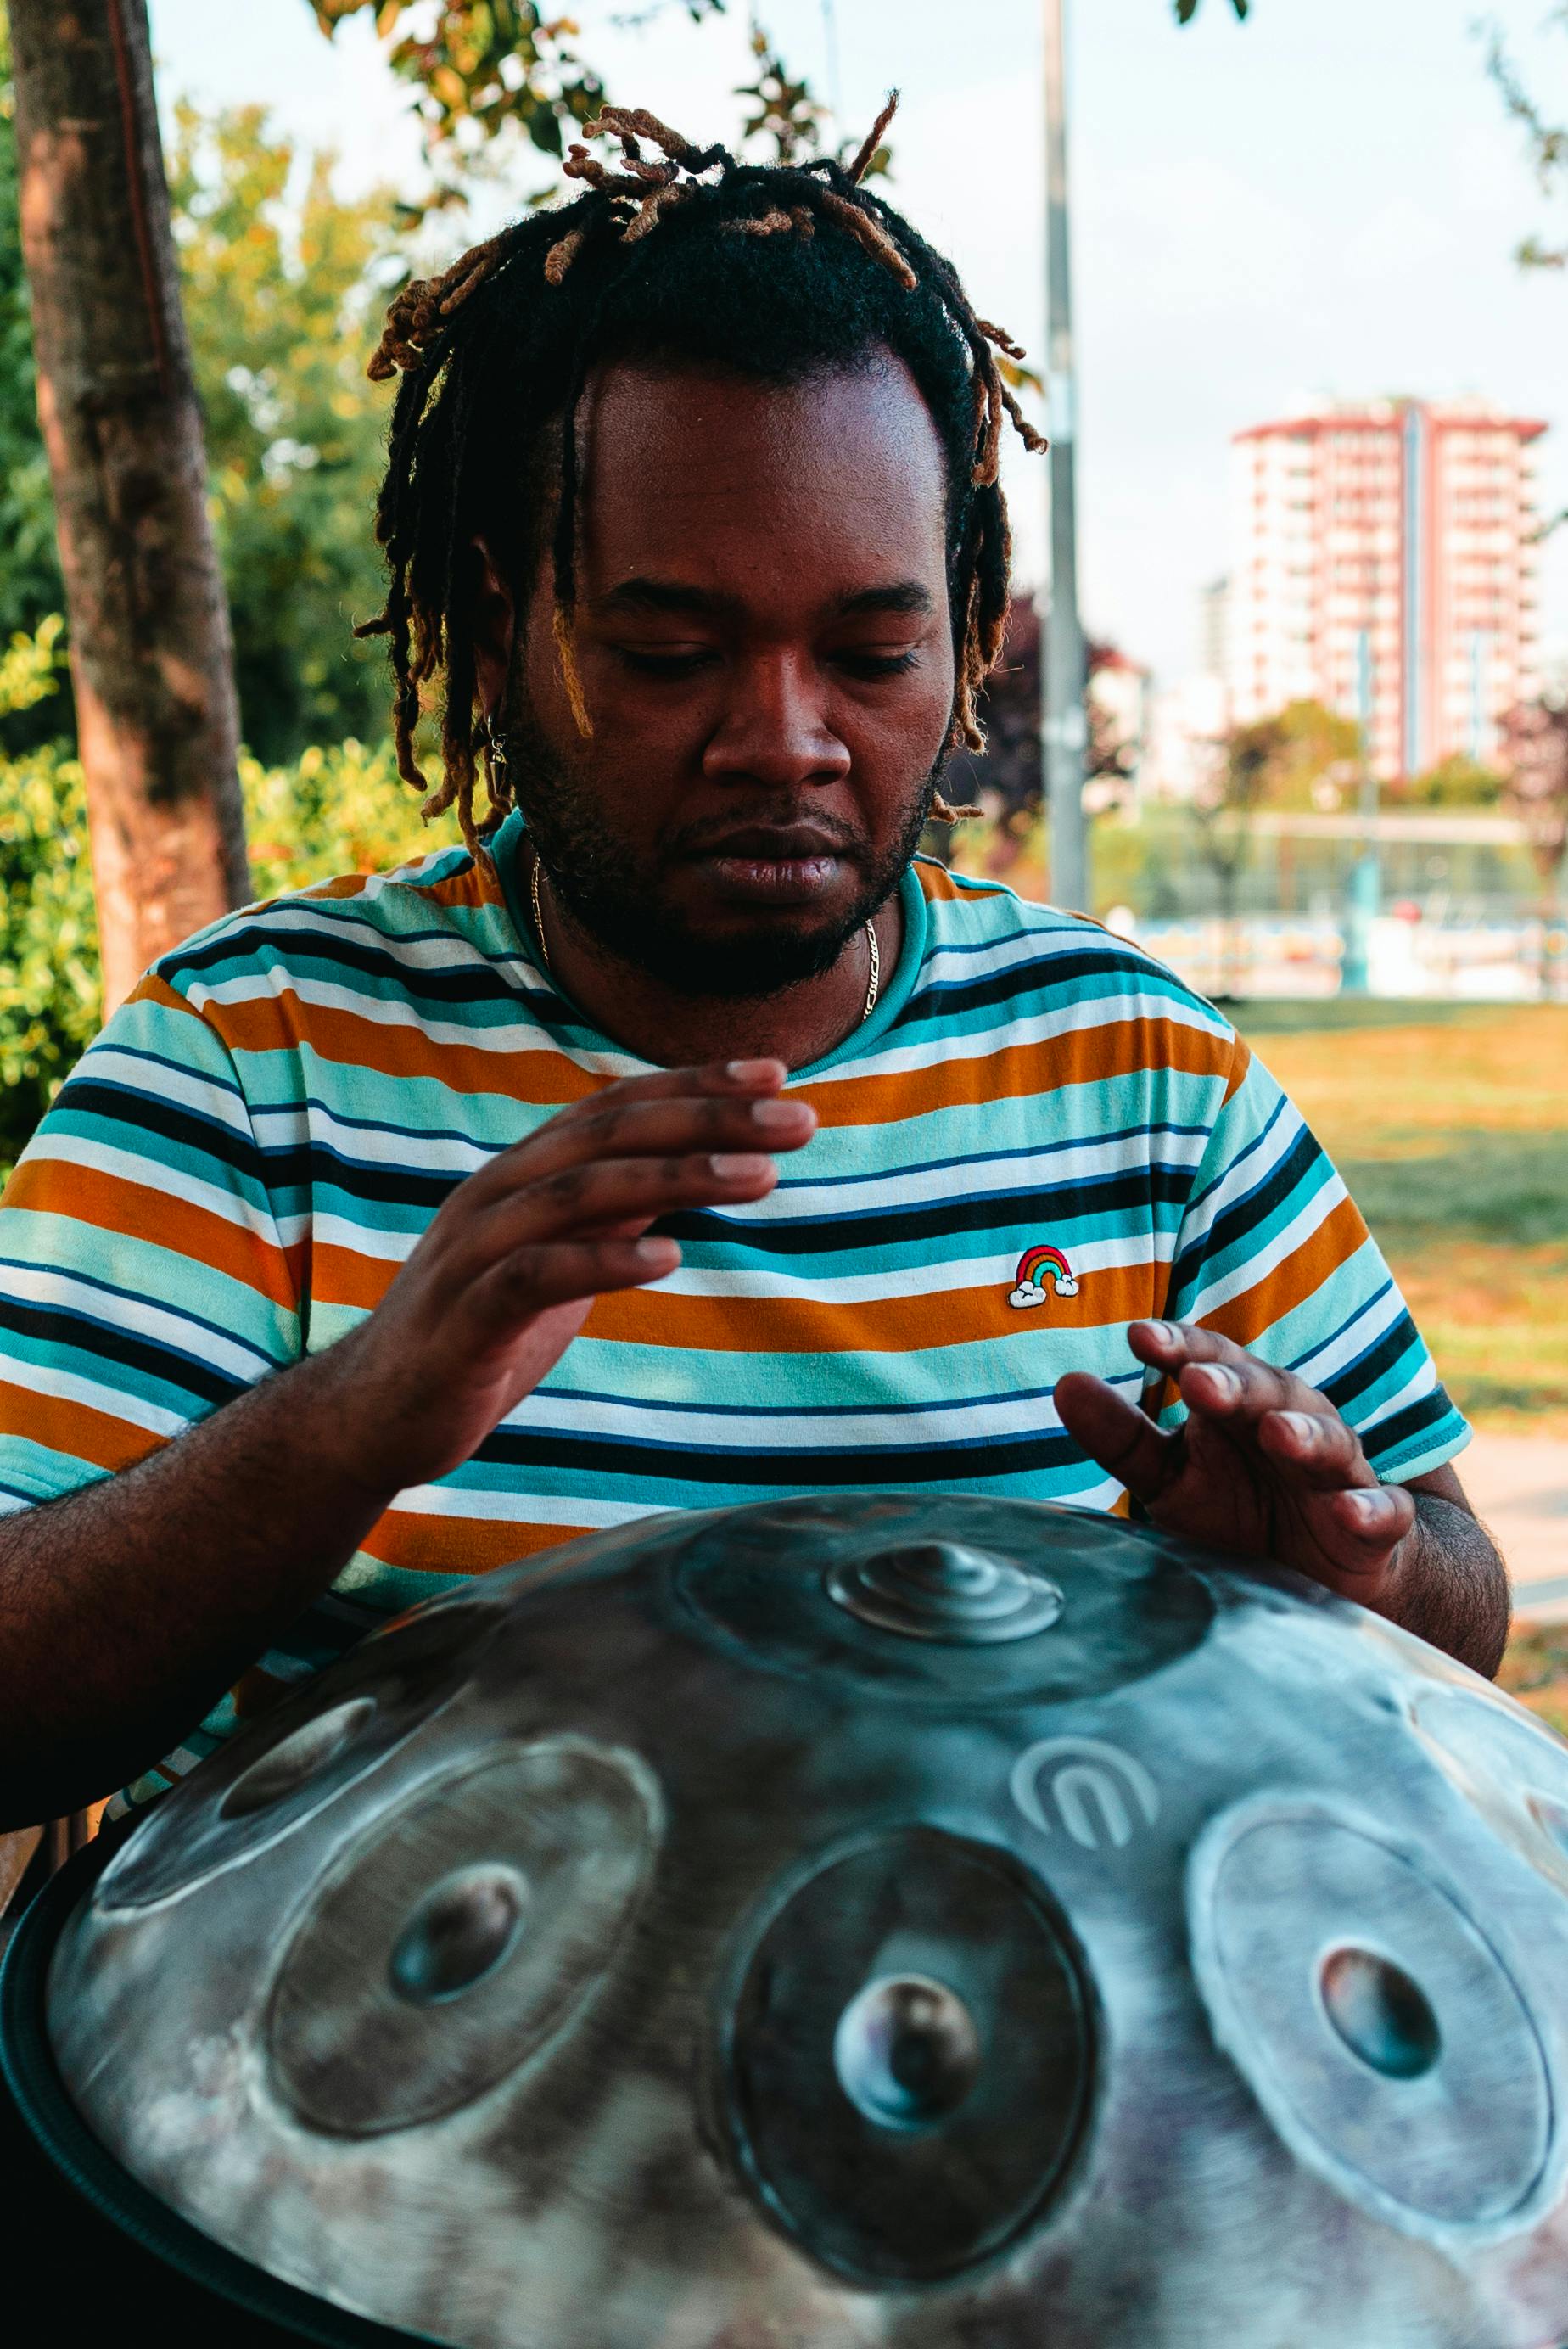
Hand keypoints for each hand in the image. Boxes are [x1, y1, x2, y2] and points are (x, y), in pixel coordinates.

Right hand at [315, 1058, 815, 1495]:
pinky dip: (602, 1260)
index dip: (694, 1084)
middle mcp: (496, 1196)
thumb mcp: (561, 1258)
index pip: (615, 1107)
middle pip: (608, 1135)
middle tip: (795, 1117)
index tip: (776, 1074)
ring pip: (579, 1192)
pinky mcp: (462, 1320)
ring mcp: (473, 1254)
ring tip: (760, 1177)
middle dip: (708, 1119)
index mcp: (521, 1176)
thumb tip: (698, 1167)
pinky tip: (667, 1256)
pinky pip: (535, 1276)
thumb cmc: (480, 1334)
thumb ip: (614, 1210)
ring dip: (676, 1177)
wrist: (371, 1417)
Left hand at [1054, 1320, 1415, 1608]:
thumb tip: (1064, 1384)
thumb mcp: (1172, 1478)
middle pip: (1266, 1394)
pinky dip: (1371, 1510)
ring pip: (1328, 1442)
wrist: (1330, 1573)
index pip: (1209, 1362)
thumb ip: (1122, 1437)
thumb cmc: (1238, 1513)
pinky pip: (1381, 1514)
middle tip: (1199, 1382)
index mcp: (1238, 1406)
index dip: (1180, 1348)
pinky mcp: (1374, 1526)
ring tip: (1276, 1434)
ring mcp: (1336, 1473)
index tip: (1140, 1337)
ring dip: (1304, 1435)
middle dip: (1235, 1385)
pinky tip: (1352, 1511)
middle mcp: (1290, 1425)